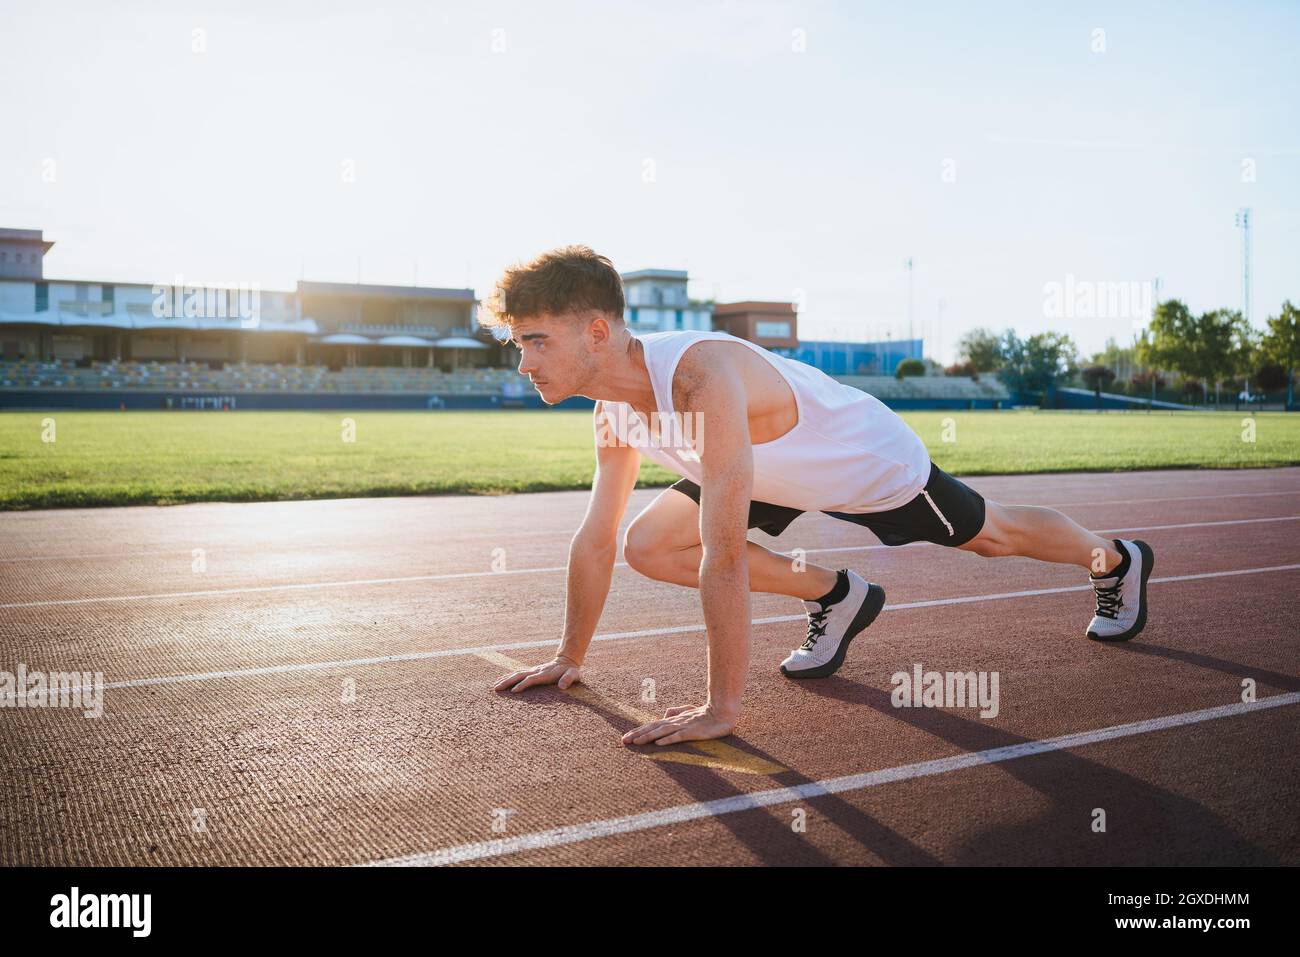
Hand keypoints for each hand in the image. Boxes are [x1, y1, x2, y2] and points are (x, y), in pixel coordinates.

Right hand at [492, 656, 581, 693]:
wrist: (567, 661)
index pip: (531, 679)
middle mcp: (536, 671)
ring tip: (495, 686)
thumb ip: (568, 679)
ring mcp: (533, 670)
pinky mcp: (531, 672)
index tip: (514, 691)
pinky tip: (502, 681)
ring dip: (505, 679)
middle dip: (507, 682)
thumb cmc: (571, 671)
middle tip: (497, 689)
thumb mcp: (573, 675)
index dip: (523, 685)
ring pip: (516, 674)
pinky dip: (509, 677)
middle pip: (519, 675)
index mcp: (544, 674)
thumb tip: (562, 686)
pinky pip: (518, 674)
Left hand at [621, 704, 736, 746]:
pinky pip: (679, 736)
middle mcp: (676, 722)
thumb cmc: (706, 714)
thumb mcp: (689, 712)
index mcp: (674, 719)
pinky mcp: (693, 732)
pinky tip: (658, 743)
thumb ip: (677, 712)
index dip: (639, 730)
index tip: (627, 736)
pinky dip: (668, 739)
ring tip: (636, 742)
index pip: (653, 724)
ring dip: (648, 737)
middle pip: (653, 728)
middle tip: (624, 741)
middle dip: (638, 734)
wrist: (723, 712)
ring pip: (662, 731)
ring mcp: (684, 726)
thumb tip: (665, 714)